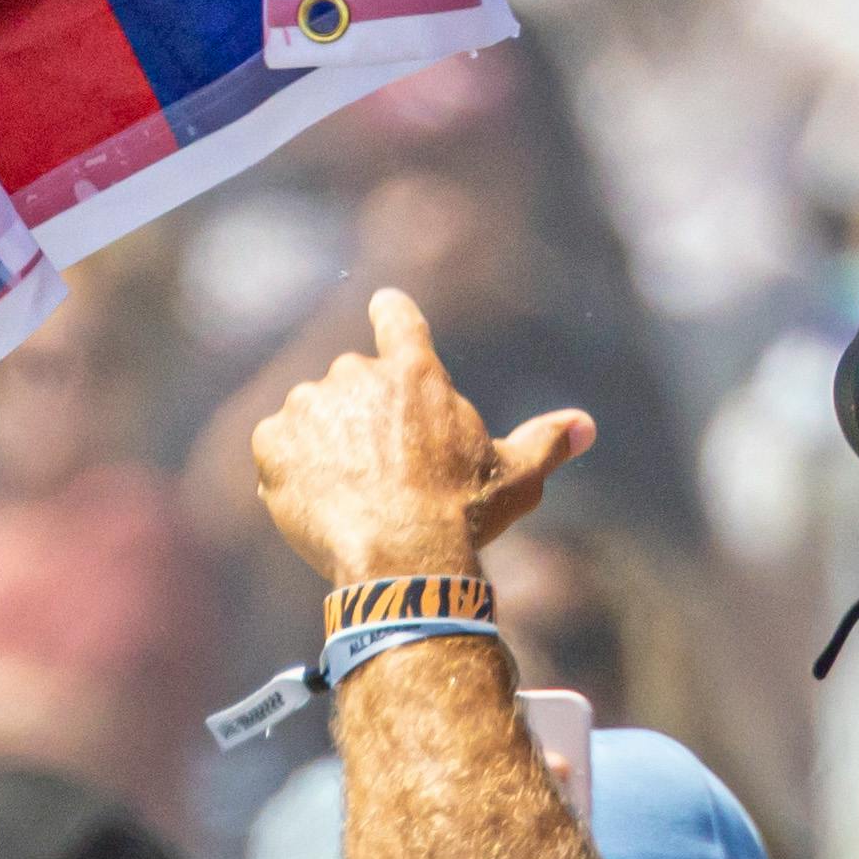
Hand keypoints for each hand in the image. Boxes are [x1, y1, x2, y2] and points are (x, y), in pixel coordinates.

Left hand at [249, 289, 593, 590]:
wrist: (401, 553)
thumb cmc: (462, 514)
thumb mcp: (515, 477)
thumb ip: (547, 443)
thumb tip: (585, 426)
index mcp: (414, 372)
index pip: (397, 319)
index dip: (390, 312)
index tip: (382, 305)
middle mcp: (356, 374)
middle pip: (352, 382)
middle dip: (361, 417)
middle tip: (382, 470)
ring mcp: (309, 404)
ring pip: (312, 416)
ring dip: (323, 443)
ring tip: (350, 493)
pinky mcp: (272, 440)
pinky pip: (275, 448)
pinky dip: (287, 470)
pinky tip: (317, 502)